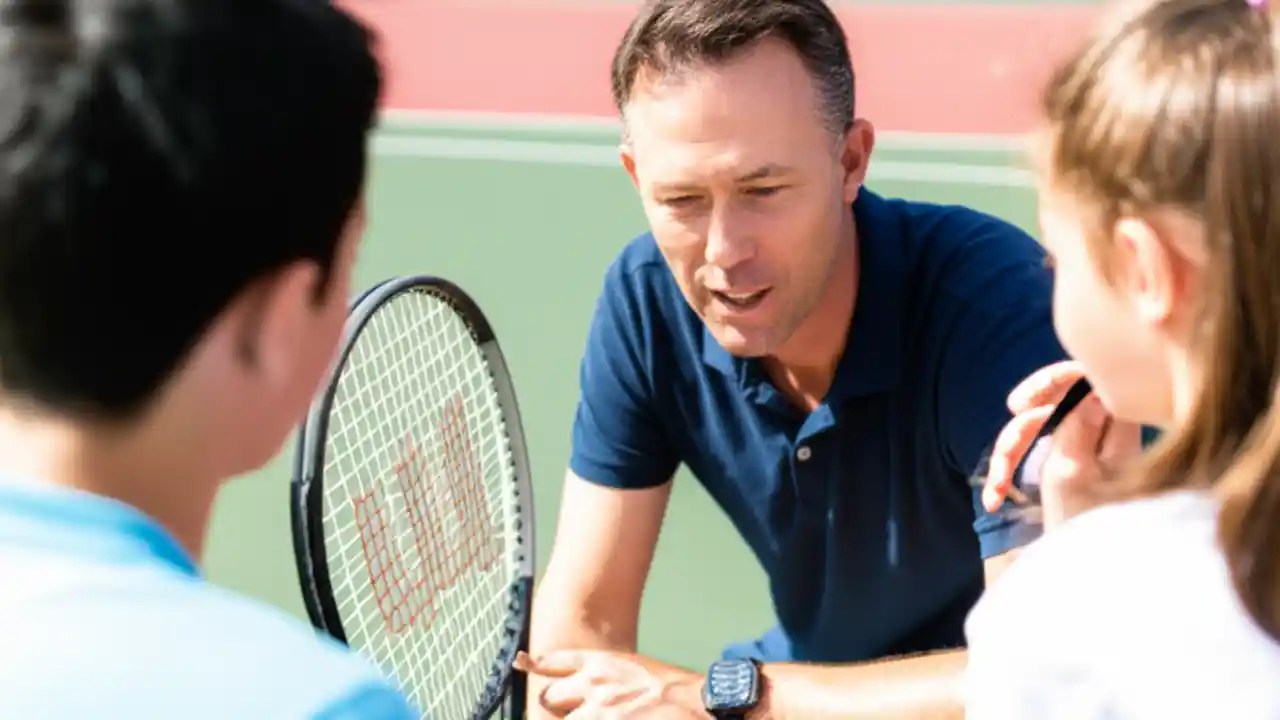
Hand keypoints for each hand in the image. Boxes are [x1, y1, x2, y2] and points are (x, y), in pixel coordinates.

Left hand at [516, 650, 709, 718]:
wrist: (706, 704)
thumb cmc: (678, 692)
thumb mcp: (636, 672)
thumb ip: (604, 678)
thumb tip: (587, 694)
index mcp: (603, 664)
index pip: (554, 661)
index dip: (535, 665)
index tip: (523, 663)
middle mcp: (594, 684)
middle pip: (547, 698)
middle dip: (557, 709)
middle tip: (577, 713)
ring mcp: (599, 712)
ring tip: (605, 715)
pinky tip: (618, 718)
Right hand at [982, 361, 1142, 527]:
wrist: (1090, 578)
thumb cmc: (1085, 527)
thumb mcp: (1072, 473)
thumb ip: (1075, 426)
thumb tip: (1088, 386)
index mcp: (1116, 435)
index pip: (1090, 383)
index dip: (1055, 380)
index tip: (1019, 401)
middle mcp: (1103, 439)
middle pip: (1058, 402)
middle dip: (1025, 418)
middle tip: (1008, 416)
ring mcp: (1085, 454)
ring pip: (1039, 430)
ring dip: (1009, 451)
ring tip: (995, 489)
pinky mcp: (1069, 469)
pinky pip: (1036, 454)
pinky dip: (1011, 471)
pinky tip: (994, 497)